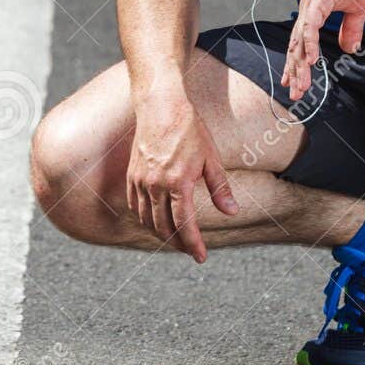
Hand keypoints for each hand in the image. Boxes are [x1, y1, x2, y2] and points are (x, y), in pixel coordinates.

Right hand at [126, 89, 238, 262]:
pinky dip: (145, 219)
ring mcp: (141, 180)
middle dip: (178, 244)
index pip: (184, 224)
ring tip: (175, 239)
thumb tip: (231, 212)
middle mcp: (156, 185)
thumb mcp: (211, 159)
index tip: (200, 257)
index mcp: (178, 182)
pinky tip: (155, 221)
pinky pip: (135, 206)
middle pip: (163, 227)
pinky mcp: (132, 175)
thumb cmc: (189, 130)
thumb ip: (220, 189)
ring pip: (147, 220)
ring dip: (161, 234)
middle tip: (190, 250)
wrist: (161, 106)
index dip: (193, 244)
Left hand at [280, 0, 364, 101]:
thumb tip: (350, 49)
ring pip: (300, 42)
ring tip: (300, 86)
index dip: (297, 64)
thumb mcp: (356, 10)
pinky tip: (311, 62)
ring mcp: (310, 5)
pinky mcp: (318, 0)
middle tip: (295, 95)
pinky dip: (309, 46)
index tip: (294, 83)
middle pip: (296, 47)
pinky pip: (311, 28)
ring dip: (300, 65)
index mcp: (314, 12)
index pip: (301, 44)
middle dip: (295, 72)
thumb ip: (351, 30)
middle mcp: (307, 10)